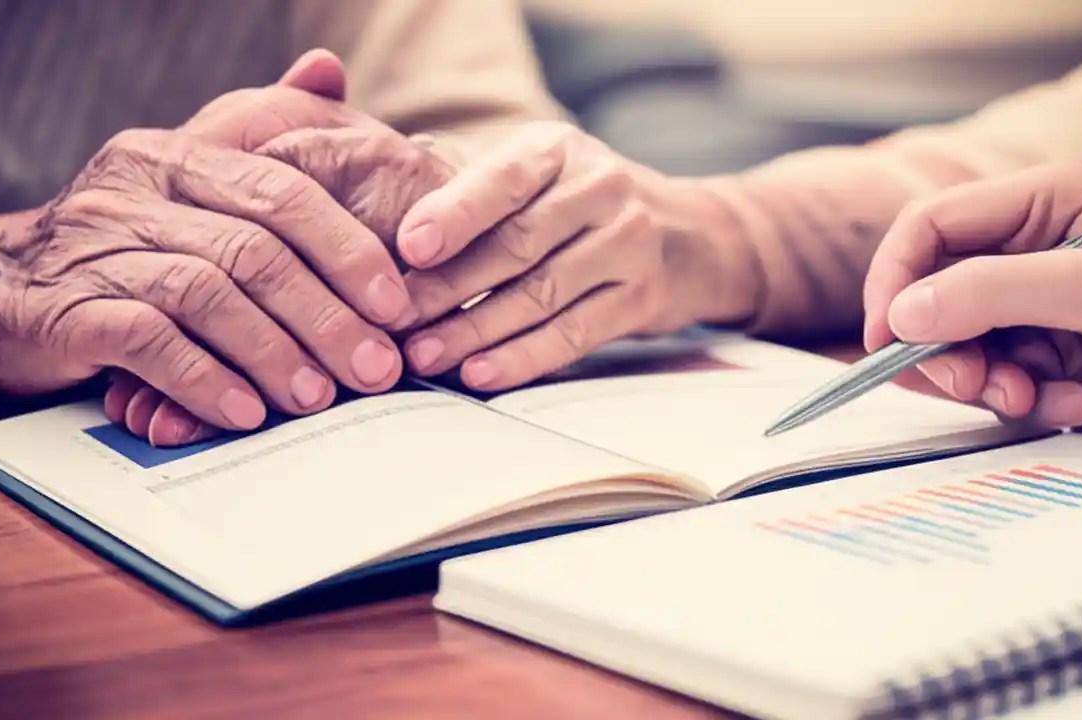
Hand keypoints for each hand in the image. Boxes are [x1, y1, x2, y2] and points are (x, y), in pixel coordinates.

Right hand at [104, 59, 453, 444]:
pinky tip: (244, 412)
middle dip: (326, 315)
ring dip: (273, 352)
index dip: (348, 250)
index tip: (396, 305)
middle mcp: (138, 190)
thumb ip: (258, 142)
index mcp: (179, 155)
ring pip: (206, 293)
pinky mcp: (67, 308)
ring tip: (317, 397)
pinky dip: (204, 378)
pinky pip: (148, 341)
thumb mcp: (187, 186)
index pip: (284, 191)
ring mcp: (97, 246)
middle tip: (374, 369)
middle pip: (254, 249)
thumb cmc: (120, 245)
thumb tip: (328, 71)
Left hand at [395, 122, 755, 390]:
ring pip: (539, 294)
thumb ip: (477, 196)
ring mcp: (628, 244)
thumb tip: (387, 241)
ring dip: (475, 330)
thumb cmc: (583, 205)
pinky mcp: (642, 298)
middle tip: (396, 319)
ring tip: (425, 355)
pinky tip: (481, 374)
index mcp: (560, 150)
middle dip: (449, 287)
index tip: (407, 247)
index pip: (505, 179)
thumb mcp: (541, 175)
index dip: (455, 214)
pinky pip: (572, 333)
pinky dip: (522, 358)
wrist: (695, 233)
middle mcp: (601, 188)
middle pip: (516, 244)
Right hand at [863, 162, 1081, 436]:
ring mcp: (1033, 305)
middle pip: (930, 293)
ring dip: (985, 383)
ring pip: (955, 346)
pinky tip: (1076, 400)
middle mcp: (1028, 249)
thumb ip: (999, 292)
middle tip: (972, 383)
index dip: (896, 278)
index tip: (888, 336)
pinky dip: (1024, 402)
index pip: (929, 225)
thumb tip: (906, 313)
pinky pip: (994, 382)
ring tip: (1032, 395)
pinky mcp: (1042, 354)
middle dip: (944, 347)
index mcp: (1042, 201)